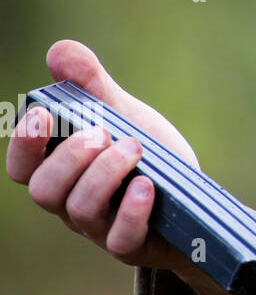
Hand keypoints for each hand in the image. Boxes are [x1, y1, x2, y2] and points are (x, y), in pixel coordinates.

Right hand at [6, 40, 225, 293]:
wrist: (193, 198)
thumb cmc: (146, 154)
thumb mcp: (122, 114)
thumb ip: (91, 86)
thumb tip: (60, 50)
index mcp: (62, 172)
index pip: (23, 167)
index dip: (26, 143)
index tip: (43, 113)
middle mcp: (71, 204)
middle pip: (45, 191)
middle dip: (69, 157)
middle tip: (102, 132)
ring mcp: (101, 227)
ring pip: (80, 210)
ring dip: (104, 174)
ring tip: (134, 147)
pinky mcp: (133, 244)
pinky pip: (120, 239)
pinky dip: (131, 211)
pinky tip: (147, 185)